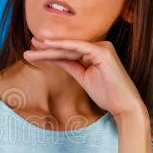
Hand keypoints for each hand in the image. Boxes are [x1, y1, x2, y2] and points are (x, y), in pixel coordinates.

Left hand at [23, 37, 144, 118]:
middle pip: (68, 48)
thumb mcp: (83, 78)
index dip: (51, 51)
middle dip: (46, 48)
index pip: (69, 50)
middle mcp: (101, 46)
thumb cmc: (107, 94)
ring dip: (49, 49)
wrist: (124, 106)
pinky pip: (77, 47)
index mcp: (97, 51)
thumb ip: (70, 65)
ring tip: (30, 51)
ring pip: (69, 47)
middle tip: (28, 47)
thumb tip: (54, 58)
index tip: (34, 51)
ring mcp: (102, 47)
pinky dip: (62, 46)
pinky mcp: (102, 52)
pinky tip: (47, 46)